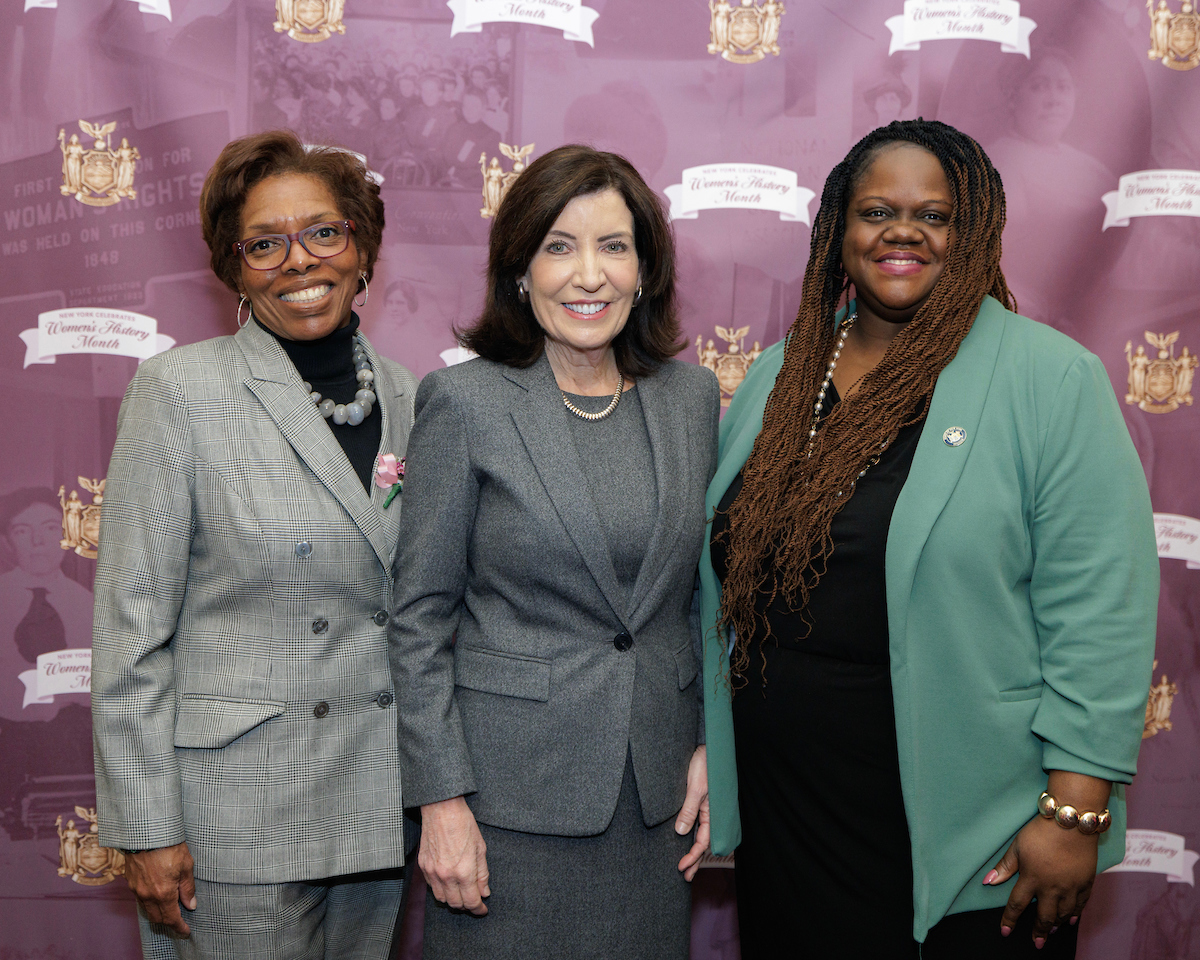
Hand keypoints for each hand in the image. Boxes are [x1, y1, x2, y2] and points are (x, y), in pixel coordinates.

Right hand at [123, 842, 196, 936]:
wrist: (146, 832)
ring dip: (158, 913)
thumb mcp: (186, 865)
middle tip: (179, 922)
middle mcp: (147, 895)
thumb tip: (191, 905)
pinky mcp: (130, 881)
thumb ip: (187, 888)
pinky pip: (140, 899)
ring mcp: (136, 889)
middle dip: (169, 922)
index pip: (171, 918)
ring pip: (147, 909)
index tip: (186, 932)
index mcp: (163, 893)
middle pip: (157, 917)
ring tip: (170, 909)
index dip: (179, 927)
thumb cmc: (169, 846)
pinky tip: (157, 897)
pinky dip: (149, 902)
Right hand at [419, 796, 489, 914]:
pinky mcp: (423, 866)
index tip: (483, 909)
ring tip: (461, 891)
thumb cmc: (463, 824)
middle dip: (466, 906)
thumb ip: (482, 874)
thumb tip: (484, 892)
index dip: (478, 909)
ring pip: (441, 899)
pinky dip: (441, 889)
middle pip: (456, 904)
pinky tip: (448, 881)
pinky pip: (431, 887)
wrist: (442, 809)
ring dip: (452, 899)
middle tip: (474, 900)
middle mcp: (446, 875)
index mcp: (463, 872)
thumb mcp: (481, 848)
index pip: (471, 902)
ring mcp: (432, 872)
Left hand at [676, 745, 709, 881]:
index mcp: (712, 812)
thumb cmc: (705, 764)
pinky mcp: (700, 799)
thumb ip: (689, 810)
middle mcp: (710, 812)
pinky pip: (697, 822)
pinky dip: (692, 834)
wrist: (709, 745)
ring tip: (685, 865)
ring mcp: (705, 807)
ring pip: (700, 834)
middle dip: (694, 860)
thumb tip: (681, 832)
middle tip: (685, 877)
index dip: (692, 857)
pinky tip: (685, 839)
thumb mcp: (696, 788)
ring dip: (693, 850)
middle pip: (703, 842)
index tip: (681, 867)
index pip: (703, 842)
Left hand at [984, 772, 1109, 947]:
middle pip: (1044, 916)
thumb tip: (988, 881)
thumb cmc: (1041, 831)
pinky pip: (1081, 904)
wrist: (1072, 822)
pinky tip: (1071, 919)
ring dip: (1056, 924)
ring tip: (1051, 931)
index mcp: (1031, 878)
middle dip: (1039, 931)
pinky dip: (1075, 914)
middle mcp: (1052, 887)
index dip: (1010, 919)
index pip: (1017, 904)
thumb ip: (1005, 866)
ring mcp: (1071, 886)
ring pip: (1063, 913)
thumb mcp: (1018, 846)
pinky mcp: (1086, 882)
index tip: (1005, 931)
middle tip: (1037, 943)